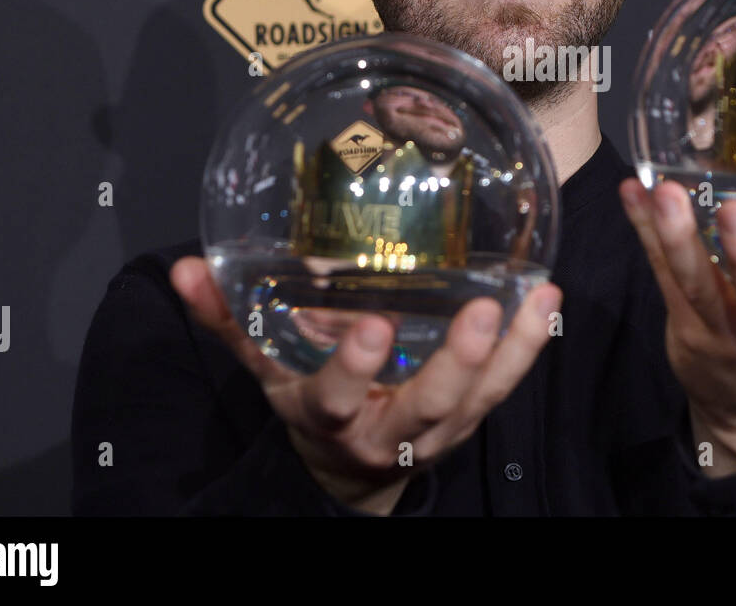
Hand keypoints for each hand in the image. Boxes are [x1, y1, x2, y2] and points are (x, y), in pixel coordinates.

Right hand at [170, 257, 561, 512]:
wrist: (350, 465)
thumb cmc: (311, 397)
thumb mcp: (267, 367)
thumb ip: (231, 319)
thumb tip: (187, 269)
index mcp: (327, 415)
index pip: (334, 399)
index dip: (353, 371)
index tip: (373, 328)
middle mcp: (384, 429)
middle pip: (424, 407)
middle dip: (453, 365)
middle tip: (480, 314)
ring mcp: (435, 429)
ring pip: (477, 400)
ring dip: (509, 353)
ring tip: (533, 297)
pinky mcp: (469, 418)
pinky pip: (504, 388)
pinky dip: (529, 347)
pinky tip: (548, 298)